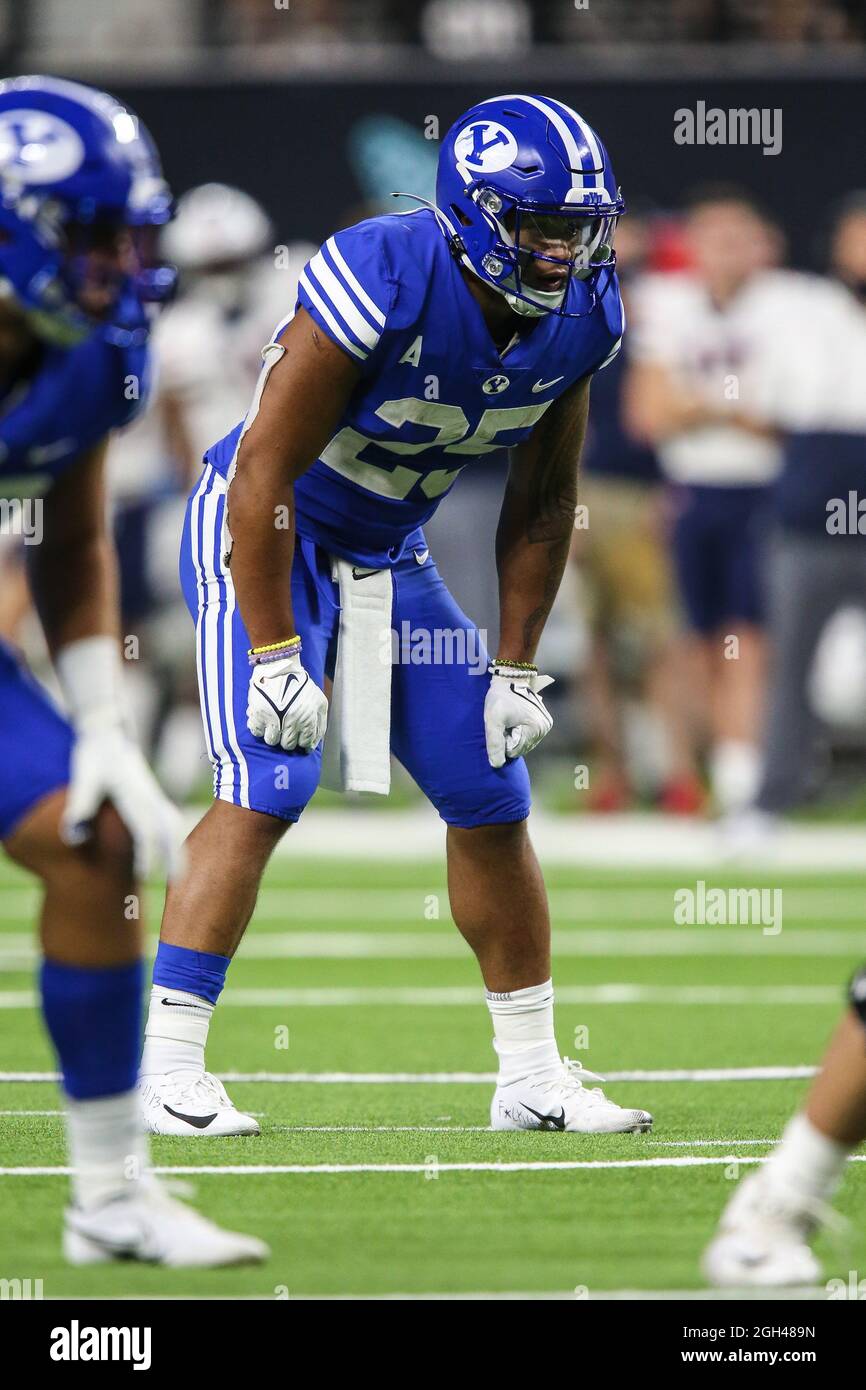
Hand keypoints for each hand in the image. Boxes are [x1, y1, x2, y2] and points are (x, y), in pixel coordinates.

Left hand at [62, 724, 185, 879]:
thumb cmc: (93, 755)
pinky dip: (174, 837)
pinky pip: (169, 819)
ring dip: (178, 848)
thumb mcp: (83, 777)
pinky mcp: (152, 795)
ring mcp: (153, 795)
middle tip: (178, 882)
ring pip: (173, 825)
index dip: (146, 854)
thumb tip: (75, 837)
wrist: (106, 731)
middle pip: (169, 830)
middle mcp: (149, 796)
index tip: (142, 875)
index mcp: (133, 794)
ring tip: (180, 874)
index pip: (145, 830)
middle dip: (174, 856)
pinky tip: (172, 851)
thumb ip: (79, 805)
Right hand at [247, 652, 327, 751]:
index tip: (300, 740)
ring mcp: (273, 719)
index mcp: (307, 719)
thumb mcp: (319, 702)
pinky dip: (260, 729)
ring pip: (272, 741)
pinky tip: (264, 721)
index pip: (306, 743)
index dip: (303, 743)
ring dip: (274, 735)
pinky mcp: (257, 715)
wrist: (280, 667)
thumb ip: (320, 724)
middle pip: (288, 745)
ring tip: (275, 725)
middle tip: (287, 730)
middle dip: (288, 740)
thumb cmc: (301, 686)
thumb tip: (313, 744)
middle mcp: (291, 722)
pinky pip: (257, 732)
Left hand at [484, 664, 553, 767]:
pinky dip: (520, 731)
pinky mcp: (544, 722)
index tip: (501, 726)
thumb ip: (494, 742)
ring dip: (515, 735)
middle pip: (521, 748)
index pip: (514, 751)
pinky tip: (516, 720)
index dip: (503, 741)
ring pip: (525, 743)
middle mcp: (544, 729)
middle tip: (504, 722)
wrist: (511, 679)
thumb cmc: (500, 698)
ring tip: (510, 720)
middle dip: (510, 739)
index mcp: (535, 729)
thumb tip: (497, 765)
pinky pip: (529, 736)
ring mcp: (546, 725)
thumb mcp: (492, 719)